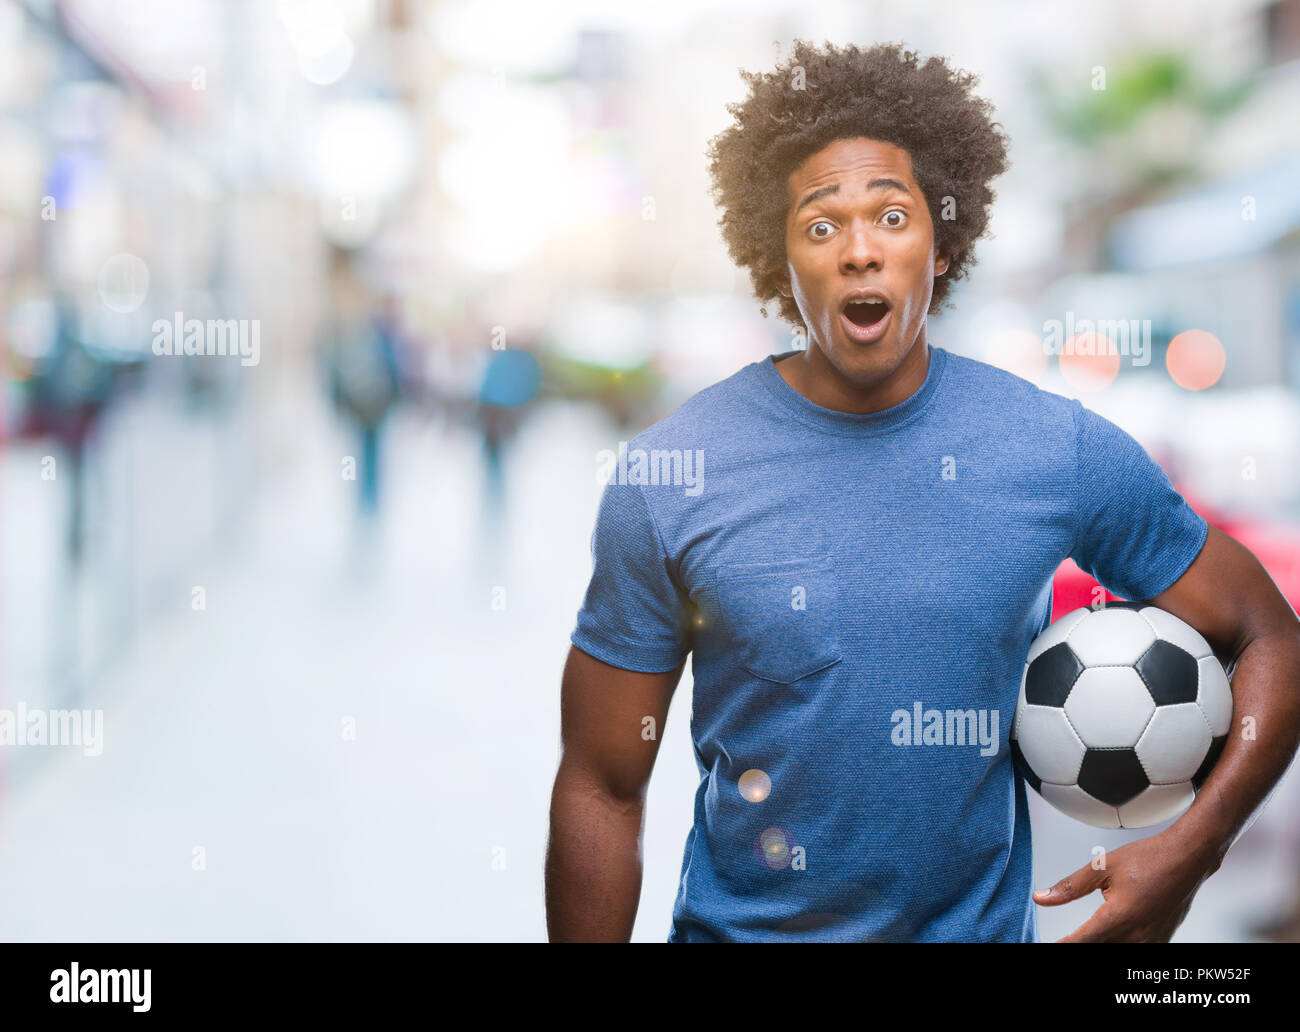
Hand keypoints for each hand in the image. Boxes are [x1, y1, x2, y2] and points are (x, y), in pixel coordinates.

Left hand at [1032, 830, 1222, 941]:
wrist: (1188, 858)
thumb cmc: (1150, 858)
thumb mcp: (1101, 867)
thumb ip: (1069, 887)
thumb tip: (1042, 898)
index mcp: (1119, 918)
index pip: (1082, 941)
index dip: (1063, 945)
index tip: (1050, 945)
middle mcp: (1137, 935)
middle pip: (1099, 949)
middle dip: (1080, 944)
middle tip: (1066, 939)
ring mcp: (1152, 940)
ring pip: (1116, 951)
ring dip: (1100, 944)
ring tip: (1083, 938)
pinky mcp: (1161, 939)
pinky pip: (1135, 949)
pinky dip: (1118, 944)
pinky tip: (1111, 937)